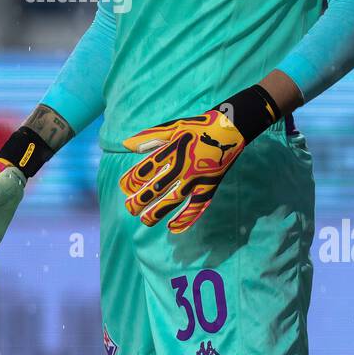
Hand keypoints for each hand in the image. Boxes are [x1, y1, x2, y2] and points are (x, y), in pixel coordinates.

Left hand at [118, 108, 247, 233]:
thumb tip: (125, 145)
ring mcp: (196, 179)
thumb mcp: (172, 127)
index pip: (147, 169)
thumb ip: (149, 137)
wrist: (229, 129)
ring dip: (158, 212)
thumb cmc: (198, 127)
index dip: (133, 180)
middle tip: (129, 208)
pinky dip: (186, 219)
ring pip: (174, 200)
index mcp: (172, 151)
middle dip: (141, 200)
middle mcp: (182, 167)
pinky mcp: (209, 187)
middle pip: (157, 188)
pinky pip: (197, 207)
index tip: (124, 188)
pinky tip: (173, 228)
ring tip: (145, 220)